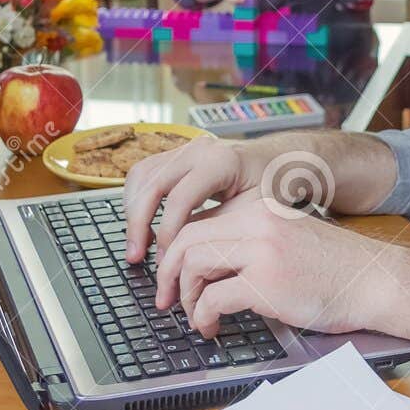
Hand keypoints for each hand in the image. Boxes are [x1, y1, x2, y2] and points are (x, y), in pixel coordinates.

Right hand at [123, 135, 281, 261]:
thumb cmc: (271, 187)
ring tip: (137, 245)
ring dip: (132, 212)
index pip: (179, 199)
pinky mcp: (176, 154)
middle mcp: (198, 149)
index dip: (168, 234)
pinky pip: (144, 173)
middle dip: (138, 224)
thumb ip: (215, 229)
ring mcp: (185, 148)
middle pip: (151, 184)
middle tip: (135, 257)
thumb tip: (180, 255)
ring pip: (140, 175)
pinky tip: (143, 226)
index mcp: (220, 162)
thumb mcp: (252, 213)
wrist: (277, 162)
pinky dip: (137, 199)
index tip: (166, 262)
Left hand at [153, 190, 394, 334]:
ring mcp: (260, 250)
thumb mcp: (287, 239)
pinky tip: (212, 327)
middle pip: (186, 239)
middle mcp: (256, 222)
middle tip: (166, 299)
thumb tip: (207, 265)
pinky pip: (213, 298)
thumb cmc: (335, 268)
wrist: (373, 280)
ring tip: (195, 315)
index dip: (177, 253)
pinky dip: (203, 316)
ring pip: (193, 264)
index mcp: (259, 208)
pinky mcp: (265, 283)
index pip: (199, 222)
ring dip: (185, 295)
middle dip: (168, 273)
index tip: (174, 277)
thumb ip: (250, 241)